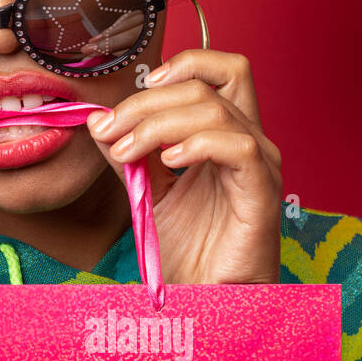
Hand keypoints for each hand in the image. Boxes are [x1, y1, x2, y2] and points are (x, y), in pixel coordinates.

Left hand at [84, 49, 282, 286]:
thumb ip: (126, 153)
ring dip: (157, 125)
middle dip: (145, 103)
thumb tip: (98, 120)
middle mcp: (248, 140)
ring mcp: (260, 164)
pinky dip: (196, 144)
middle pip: (204, 86)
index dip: (178, 66)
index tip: (133, 92)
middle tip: (109, 131)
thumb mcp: (146, 190)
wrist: (208, 294)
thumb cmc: (188, 245)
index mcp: (225, 133)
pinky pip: (238, 147)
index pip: (218, 71)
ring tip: (126, 154)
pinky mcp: (263, 190)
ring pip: (214, 110)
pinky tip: (169, 163)